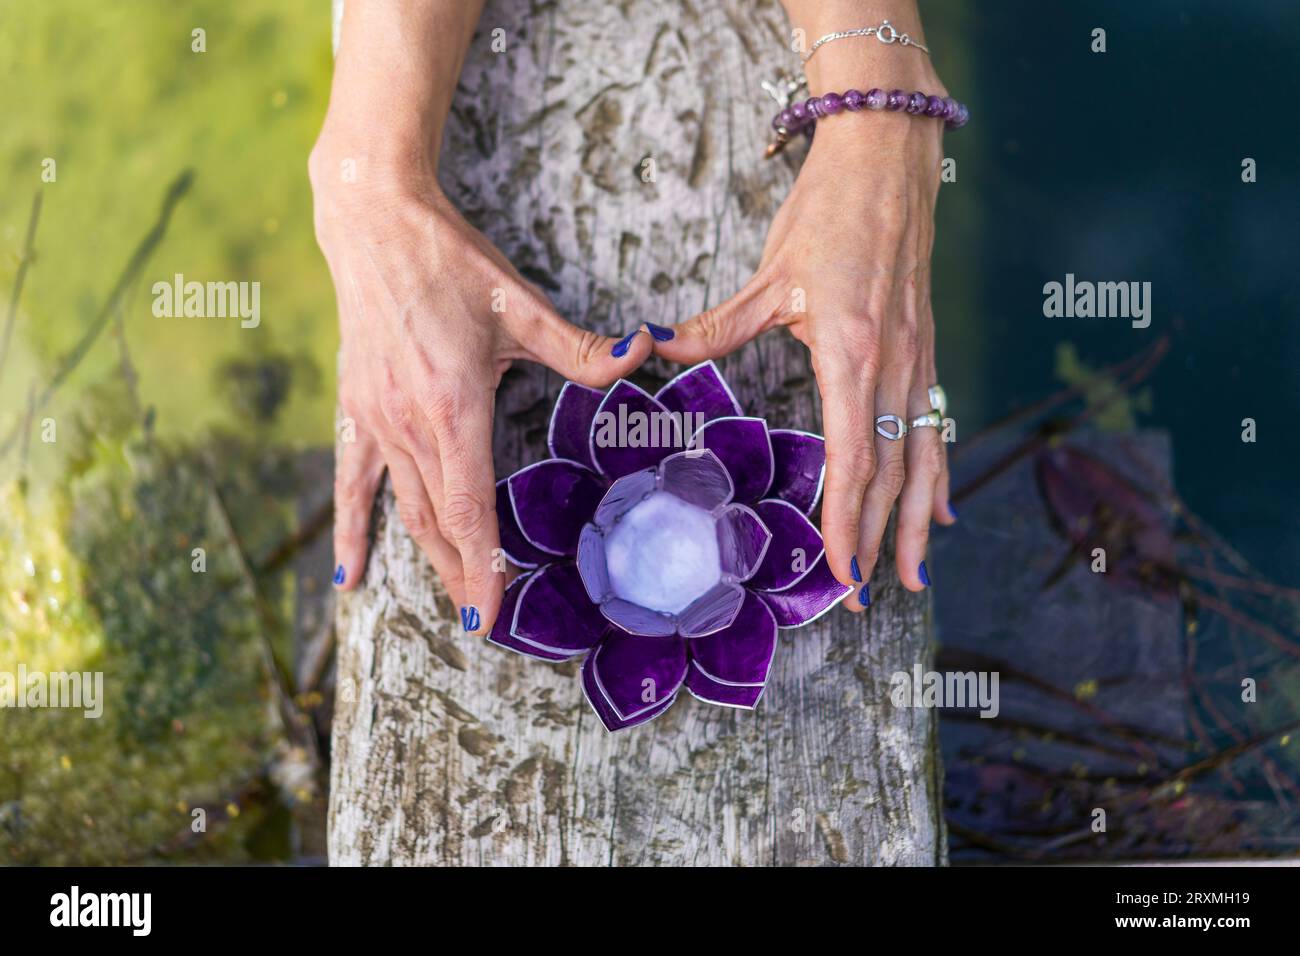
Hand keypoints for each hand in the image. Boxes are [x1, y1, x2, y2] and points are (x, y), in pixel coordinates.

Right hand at [311, 161, 651, 632]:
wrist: (375, 223)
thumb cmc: (451, 263)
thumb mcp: (522, 304)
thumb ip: (580, 347)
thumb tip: (638, 353)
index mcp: (454, 407)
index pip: (470, 511)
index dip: (482, 569)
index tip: (489, 617)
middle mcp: (409, 424)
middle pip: (438, 522)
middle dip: (462, 574)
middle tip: (486, 621)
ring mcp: (376, 419)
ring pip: (403, 508)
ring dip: (427, 557)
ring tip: (449, 599)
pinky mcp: (355, 408)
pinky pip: (353, 481)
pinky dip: (352, 528)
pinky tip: (348, 573)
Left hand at [652, 81, 954, 606]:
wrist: (889, 158)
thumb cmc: (829, 211)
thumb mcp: (769, 273)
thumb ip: (715, 325)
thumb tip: (653, 346)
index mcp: (854, 353)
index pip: (855, 460)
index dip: (847, 523)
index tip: (840, 572)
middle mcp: (896, 366)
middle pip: (894, 476)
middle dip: (879, 542)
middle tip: (865, 596)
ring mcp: (919, 360)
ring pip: (925, 460)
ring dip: (918, 524)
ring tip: (912, 576)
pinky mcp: (926, 350)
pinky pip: (937, 427)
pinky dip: (938, 475)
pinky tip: (939, 510)